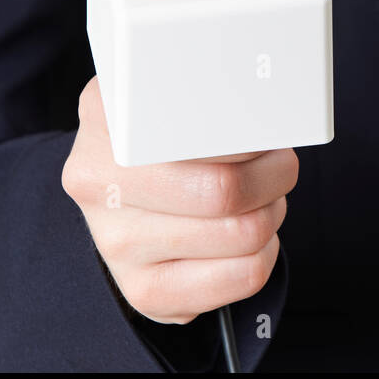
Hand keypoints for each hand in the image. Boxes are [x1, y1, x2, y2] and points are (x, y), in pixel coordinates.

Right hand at [62, 77, 296, 322]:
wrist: (119, 202)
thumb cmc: (162, 142)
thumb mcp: (166, 94)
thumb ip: (203, 88)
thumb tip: (272, 104)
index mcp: (105, 116)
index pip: (199, 125)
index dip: (250, 132)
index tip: (266, 131)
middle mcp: (98, 182)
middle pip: (225, 190)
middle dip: (274, 176)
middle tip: (280, 165)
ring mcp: (115, 242)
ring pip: (242, 233)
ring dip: (271, 213)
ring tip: (263, 198)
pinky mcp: (143, 290)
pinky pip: (242, 277)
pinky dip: (265, 255)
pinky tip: (248, 239)